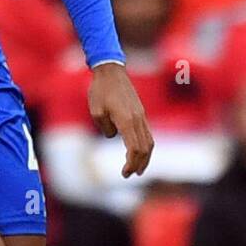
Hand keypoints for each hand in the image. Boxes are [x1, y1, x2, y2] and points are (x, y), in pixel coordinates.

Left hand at [88, 62, 153, 177]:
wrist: (111, 71)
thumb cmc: (100, 90)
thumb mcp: (96, 112)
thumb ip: (106, 128)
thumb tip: (113, 136)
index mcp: (126, 120)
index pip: (134, 148)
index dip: (131, 163)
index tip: (124, 173)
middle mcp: (138, 119)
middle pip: (145, 148)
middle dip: (138, 164)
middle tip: (129, 175)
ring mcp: (141, 115)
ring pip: (149, 141)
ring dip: (145, 157)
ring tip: (137, 169)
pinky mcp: (140, 112)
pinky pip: (147, 133)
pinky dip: (145, 146)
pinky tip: (138, 152)